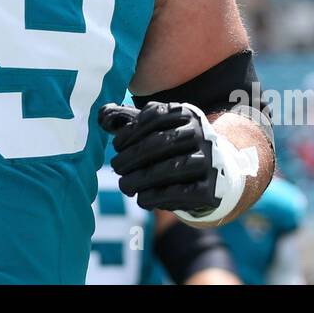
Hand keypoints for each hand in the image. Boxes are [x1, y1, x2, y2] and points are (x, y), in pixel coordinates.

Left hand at [97, 102, 222, 215]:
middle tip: (115, 167)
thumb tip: (102, 115)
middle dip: (132, 156)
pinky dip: (156, 196)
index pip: (155, 116)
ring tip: (124, 185)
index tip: (116, 146)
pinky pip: (181, 192)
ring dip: (140, 178)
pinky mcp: (211, 188)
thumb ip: (128, 121)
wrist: (211, 173)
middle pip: (162, 142)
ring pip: (171, 167)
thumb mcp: (154, 129)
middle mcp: (201, 134)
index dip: (131, 132)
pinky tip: (142, 199)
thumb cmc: (172, 148)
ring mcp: (209, 161)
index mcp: (186, 114)